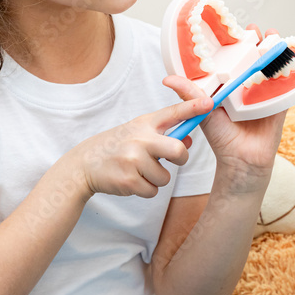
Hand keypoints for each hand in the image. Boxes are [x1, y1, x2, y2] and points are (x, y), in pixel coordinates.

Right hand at [64, 94, 213, 199]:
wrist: (84, 165)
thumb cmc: (115, 147)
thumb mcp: (137, 133)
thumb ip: (163, 135)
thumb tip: (190, 140)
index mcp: (144, 123)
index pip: (172, 113)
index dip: (193, 108)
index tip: (210, 104)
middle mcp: (140, 139)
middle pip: (179, 152)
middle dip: (180, 160)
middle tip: (170, 161)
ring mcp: (134, 160)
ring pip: (166, 177)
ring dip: (156, 179)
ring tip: (138, 171)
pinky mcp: (129, 181)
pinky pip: (153, 191)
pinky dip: (145, 190)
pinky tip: (131, 180)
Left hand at [162, 24, 288, 193]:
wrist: (241, 162)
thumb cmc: (221, 138)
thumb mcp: (203, 112)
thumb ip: (189, 94)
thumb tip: (168, 78)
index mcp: (230, 85)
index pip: (234, 58)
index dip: (237, 42)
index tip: (236, 28)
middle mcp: (248, 86)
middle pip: (255, 58)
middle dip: (257, 41)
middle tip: (254, 32)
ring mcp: (266, 93)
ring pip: (273, 66)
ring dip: (276, 50)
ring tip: (274, 37)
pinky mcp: (280, 103)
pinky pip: (288, 84)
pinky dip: (293, 70)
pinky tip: (293, 57)